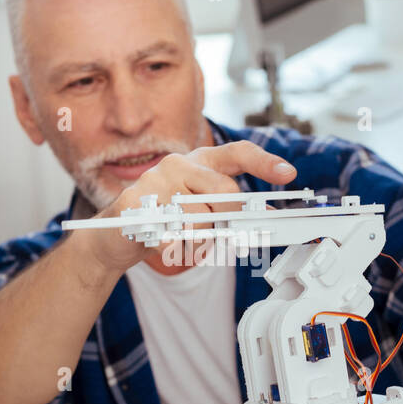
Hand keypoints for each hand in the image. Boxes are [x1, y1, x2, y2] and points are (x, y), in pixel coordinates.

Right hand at [77, 140, 296, 275]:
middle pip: (226, 194)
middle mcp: (177, 163)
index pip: (237, 153)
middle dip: (228, 219)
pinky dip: (175, 250)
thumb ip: (227, 208)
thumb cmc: (164, 219)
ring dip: (197, 240)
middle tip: (215, 230)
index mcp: (197, 161)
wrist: (113, 233)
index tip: (289, 173)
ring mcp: (155, 181)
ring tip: (177, 235)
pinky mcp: (137, 205)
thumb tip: (264, 217)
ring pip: (202, 221)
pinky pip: (175, 238)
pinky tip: (161, 242)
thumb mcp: (200, 209)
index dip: (265, 163)